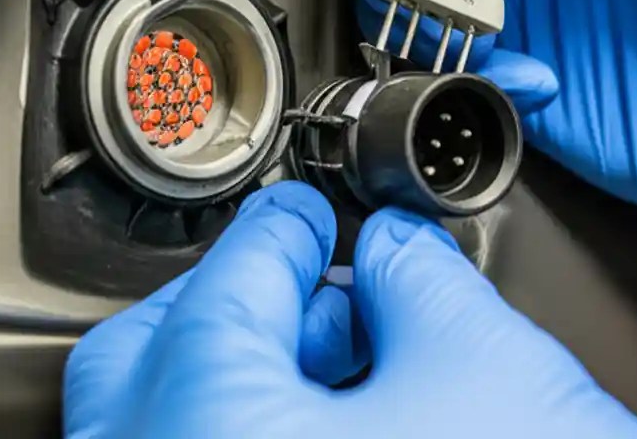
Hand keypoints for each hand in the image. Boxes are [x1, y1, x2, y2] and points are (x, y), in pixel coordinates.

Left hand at [64, 181, 636, 437]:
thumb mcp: (489, 369)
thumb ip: (419, 280)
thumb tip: (391, 256)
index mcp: (207, 434)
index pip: (224, 288)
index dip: (281, 232)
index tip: (305, 218)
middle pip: (147, 361)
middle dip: (231, 304)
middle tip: (307, 282)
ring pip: (163, 433)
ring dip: (240, 378)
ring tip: (336, 362)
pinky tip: (326, 435)